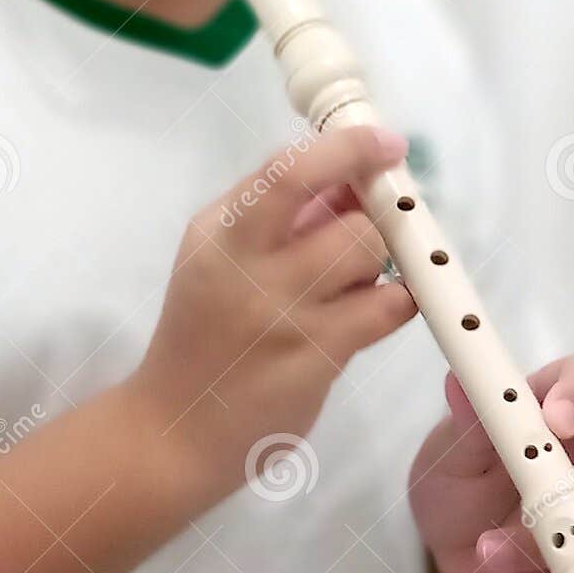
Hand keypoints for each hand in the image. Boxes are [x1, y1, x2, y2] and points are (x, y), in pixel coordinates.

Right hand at [129, 124, 418, 505]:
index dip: (349, 149)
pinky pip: (385, 307)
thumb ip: (273, 218)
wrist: (176, 428)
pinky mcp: (316, 356)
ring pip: (367, 253)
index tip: (385, 144)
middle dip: (372, 214)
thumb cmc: (203, 335)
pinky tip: (378, 309)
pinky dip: (397, 300)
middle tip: (370, 230)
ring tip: (359, 281)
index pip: (289, 170)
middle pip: (345, 211)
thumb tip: (349, 179)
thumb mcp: (217, 260)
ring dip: (381, 260)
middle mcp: (247, 264)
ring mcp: (283, 312)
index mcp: (220, 231)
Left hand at [409, 354, 573, 572]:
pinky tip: (498, 564)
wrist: (446, 551)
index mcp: (552, 409)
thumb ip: (464, 422)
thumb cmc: (455, 482)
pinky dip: (538, 571)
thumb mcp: (450, 452)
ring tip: (498, 544)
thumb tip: (459, 380)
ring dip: (559, 529)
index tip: (558, 417)